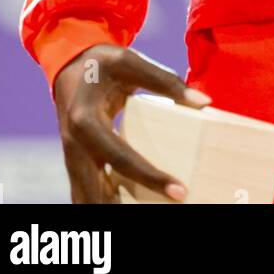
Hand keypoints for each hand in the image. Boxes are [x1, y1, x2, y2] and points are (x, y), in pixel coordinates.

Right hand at [53, 44, 211, 204]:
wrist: (70, 61)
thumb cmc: (102, 61)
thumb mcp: (131, 61)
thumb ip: (166, 81)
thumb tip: (203, 102)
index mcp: (85, 121)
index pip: (121, 158)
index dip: (151, 177)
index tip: (179, 191)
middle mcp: (73, 145)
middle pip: (96, 191)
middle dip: (123, 208)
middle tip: (163, 208)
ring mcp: (70, 156)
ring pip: (85, 198)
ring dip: (108, 209)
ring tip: (144, 212)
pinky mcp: (74, 161)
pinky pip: (84, 191)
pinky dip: (100, 202)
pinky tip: (123, 206)